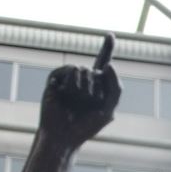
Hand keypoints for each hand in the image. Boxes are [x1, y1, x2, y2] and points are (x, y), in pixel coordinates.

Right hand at [39, 33, 120, 149]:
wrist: (63, 137)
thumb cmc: (86, 127)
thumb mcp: (108, 110)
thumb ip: (115, 88)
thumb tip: (109, 64)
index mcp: (96, 87)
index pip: (103, 64)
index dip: (107, 49)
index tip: (110, 34)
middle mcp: (83, 81)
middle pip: (98, 70)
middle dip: (96, 89)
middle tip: (86, 105)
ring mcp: (68, 79)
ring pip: (83, 69)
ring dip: (83, 88)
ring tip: (75, 102)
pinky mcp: (55, 79)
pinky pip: (70, 70)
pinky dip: (71, 83)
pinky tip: (64, 95)